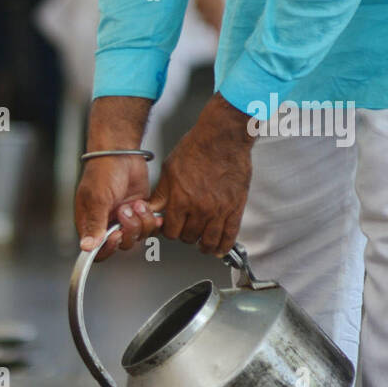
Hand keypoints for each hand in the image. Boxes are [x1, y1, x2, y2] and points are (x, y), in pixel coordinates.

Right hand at [75, 95, 162, 259]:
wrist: (122, 152)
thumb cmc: (103, 171)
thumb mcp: (97, 198)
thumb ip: (95, 224)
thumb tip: (86, 247)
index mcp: (91, 223)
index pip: (97, 251)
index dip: (108, 249)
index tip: (116, 235)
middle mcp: (107, 224)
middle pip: (122, 245)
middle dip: (129, 229)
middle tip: (126, 209)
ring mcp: (125, 218)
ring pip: (138, 236)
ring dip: (141, 221)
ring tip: (137, 203)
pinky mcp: (140, 212)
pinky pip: (149, 227)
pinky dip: (152, 220)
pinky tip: (150, 209)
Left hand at [150, 93, 253, 255]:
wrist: (223, 138)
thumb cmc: (197, 148)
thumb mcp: (169, 170)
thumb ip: (161, 194)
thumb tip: (152, 209)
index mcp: (180, 200)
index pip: (170, 232)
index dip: (169, 231)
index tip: (172, 228)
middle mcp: (200, 209)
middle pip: (189, 237)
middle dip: (185, 235)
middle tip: (186, 230)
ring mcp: (219, 210)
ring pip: (209, 241)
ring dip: (203, 245)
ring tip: (201, 244)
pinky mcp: (235, 208)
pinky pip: (230, 235)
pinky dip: (224, 246)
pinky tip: (219, 248)